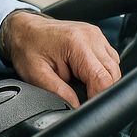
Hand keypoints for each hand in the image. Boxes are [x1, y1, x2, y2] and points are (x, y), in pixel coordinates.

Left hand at [0, 11, 120, 107]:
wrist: (23, 29)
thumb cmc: (27, 47)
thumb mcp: (36, 74)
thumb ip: (58, 92)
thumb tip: (77, 107)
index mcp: (77, 44)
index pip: (103, 79)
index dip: (98, 98)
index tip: (86, 107)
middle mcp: (91, 36)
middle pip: (113, 75)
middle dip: (99, 91)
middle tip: (79, 95)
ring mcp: (96, 35)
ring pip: (114, 68)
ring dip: (101, 81)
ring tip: (78, 81)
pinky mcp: (97, 38)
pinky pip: (109, 61)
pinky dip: (100, 71)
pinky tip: (83, 73)